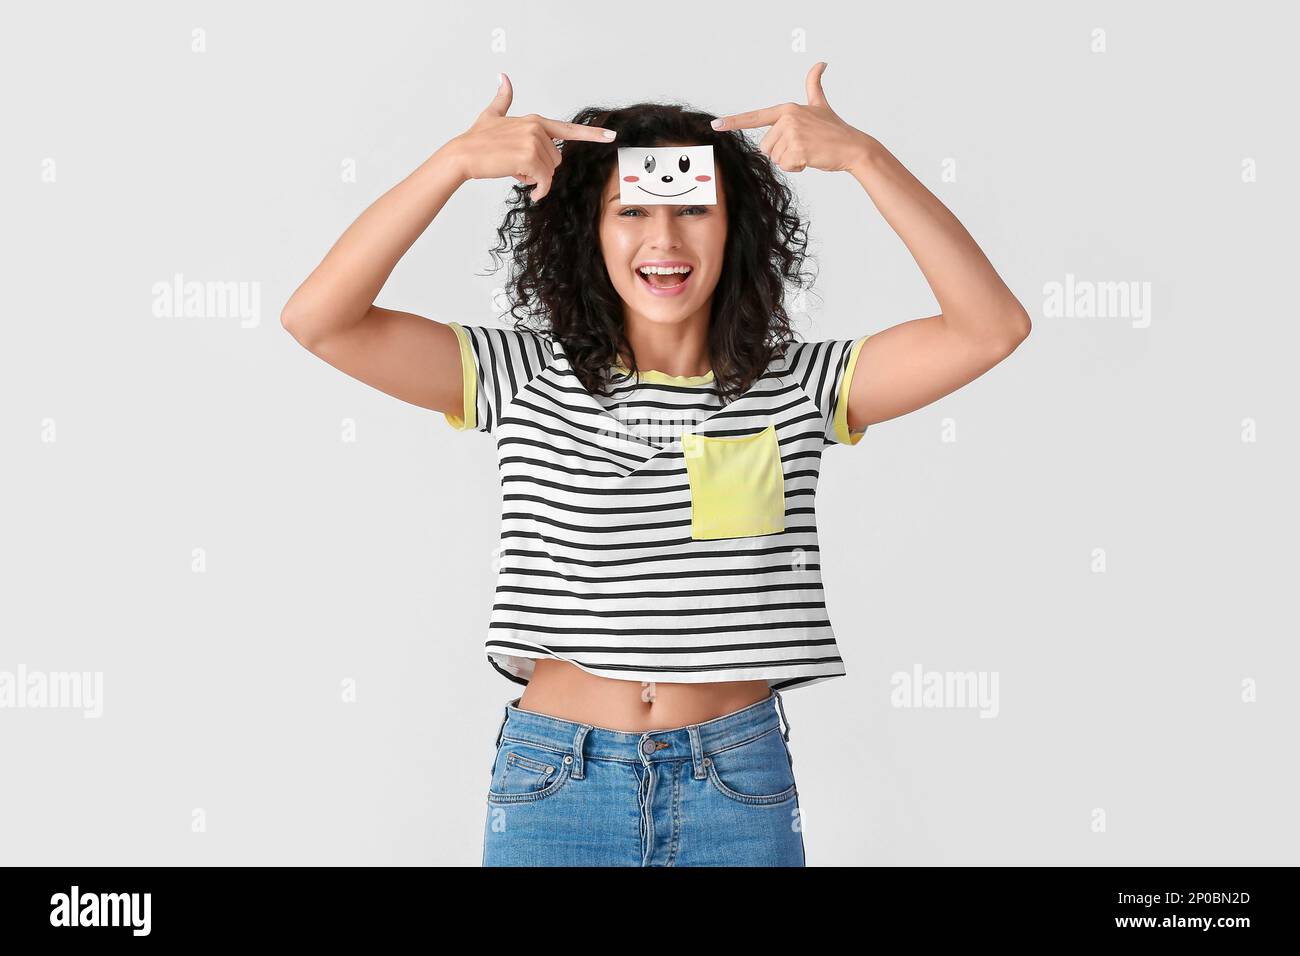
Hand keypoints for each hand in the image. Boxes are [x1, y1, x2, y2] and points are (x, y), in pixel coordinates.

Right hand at [445, 73, 616, 200]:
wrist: (463, 154)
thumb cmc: (477, 139)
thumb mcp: (492, 115)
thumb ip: (503, 98)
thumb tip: (504, 77)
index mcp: (535, 120)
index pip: (569, 129)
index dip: (592, 134)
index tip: (611, 137)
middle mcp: (537, 128)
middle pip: (556, 160)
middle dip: (541, 169)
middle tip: (518, 166)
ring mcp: (534, 142)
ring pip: (550, 172)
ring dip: (535, 179)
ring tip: (515, 171)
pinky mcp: (530, 158)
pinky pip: (544, 181)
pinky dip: (538, 190)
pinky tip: (528, 190)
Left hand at [710, 62, 871, 173]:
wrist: (853, 147)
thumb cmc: (834, 130)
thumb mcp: (821, 105)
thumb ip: (814, 85)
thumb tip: (821, 63)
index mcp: (787, 109)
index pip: (755, 117)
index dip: (734, 122)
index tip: (716, 125)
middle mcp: (787, 118)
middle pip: (765, 147)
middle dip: (781, 153)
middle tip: (803, 147)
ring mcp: (792, 133)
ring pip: (775, 158)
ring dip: (790, 161)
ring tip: (808, 151)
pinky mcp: (798, 149)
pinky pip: (785, 166)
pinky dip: (797, 167)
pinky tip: (811, 158)